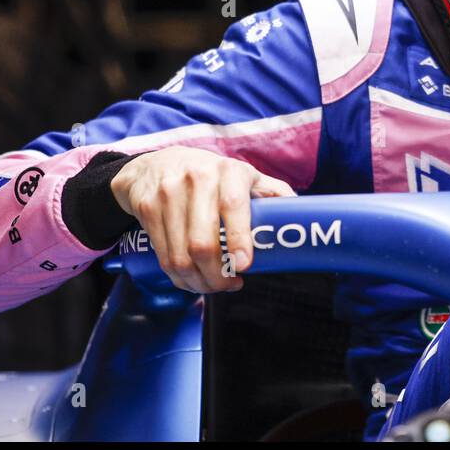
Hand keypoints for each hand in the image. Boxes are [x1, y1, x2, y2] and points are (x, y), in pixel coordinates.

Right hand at [111, 146, 294, 293]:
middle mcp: (197, 179)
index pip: (233, 206)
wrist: (155, 164)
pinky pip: (162, 255)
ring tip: (212, 286)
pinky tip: (192, 279)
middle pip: (202, 242)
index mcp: (229, 171)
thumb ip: (272, 192)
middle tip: (230, 285)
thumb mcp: (243, 174)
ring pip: (180, 255)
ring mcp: (168, 193)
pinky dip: (178, 277)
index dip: (239, 239)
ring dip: (198, 282)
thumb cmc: (211, 174)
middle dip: (217, 275)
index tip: (245, 265)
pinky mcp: (147, 207)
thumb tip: (303, 212)